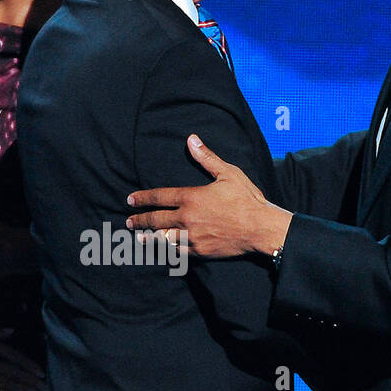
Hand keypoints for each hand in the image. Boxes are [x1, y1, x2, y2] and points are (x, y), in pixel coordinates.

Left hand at [126, 135, 292, 257]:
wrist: (261, 228)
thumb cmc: (247, 198)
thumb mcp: (228, 173)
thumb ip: (206, 158)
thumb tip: (191, 139)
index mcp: (192, 197)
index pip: (160, 197)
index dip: (143, 198)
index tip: (130, 200)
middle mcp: (187, 218)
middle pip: (156, 219)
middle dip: (140, 220)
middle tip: (129, 221)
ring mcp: (192, 237)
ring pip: (164, 238)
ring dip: (149, 237)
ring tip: (140, 237)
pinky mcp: (200, 251)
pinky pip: (178, 251)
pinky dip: (168, 250)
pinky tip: (163, 249)